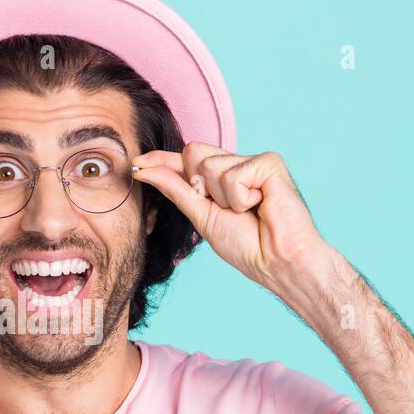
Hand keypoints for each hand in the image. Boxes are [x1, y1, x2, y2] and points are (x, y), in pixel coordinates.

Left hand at [132, 144, 329, 293]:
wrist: (277, 261)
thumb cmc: (246, 245)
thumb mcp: (201, 215)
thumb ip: (175, 189)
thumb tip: (143, 169)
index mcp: (221, 180)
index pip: (185, 161)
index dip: (161, 160)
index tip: (136, 164)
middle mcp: (237, 166)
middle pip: (194, 153)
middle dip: (200, 186)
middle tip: (229, 210)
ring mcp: (254, 161)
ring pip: (210, 165)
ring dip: (224, 198)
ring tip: (249, 211)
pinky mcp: (270, 162)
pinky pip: (233, 173)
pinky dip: (241, 197)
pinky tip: (261, 205)